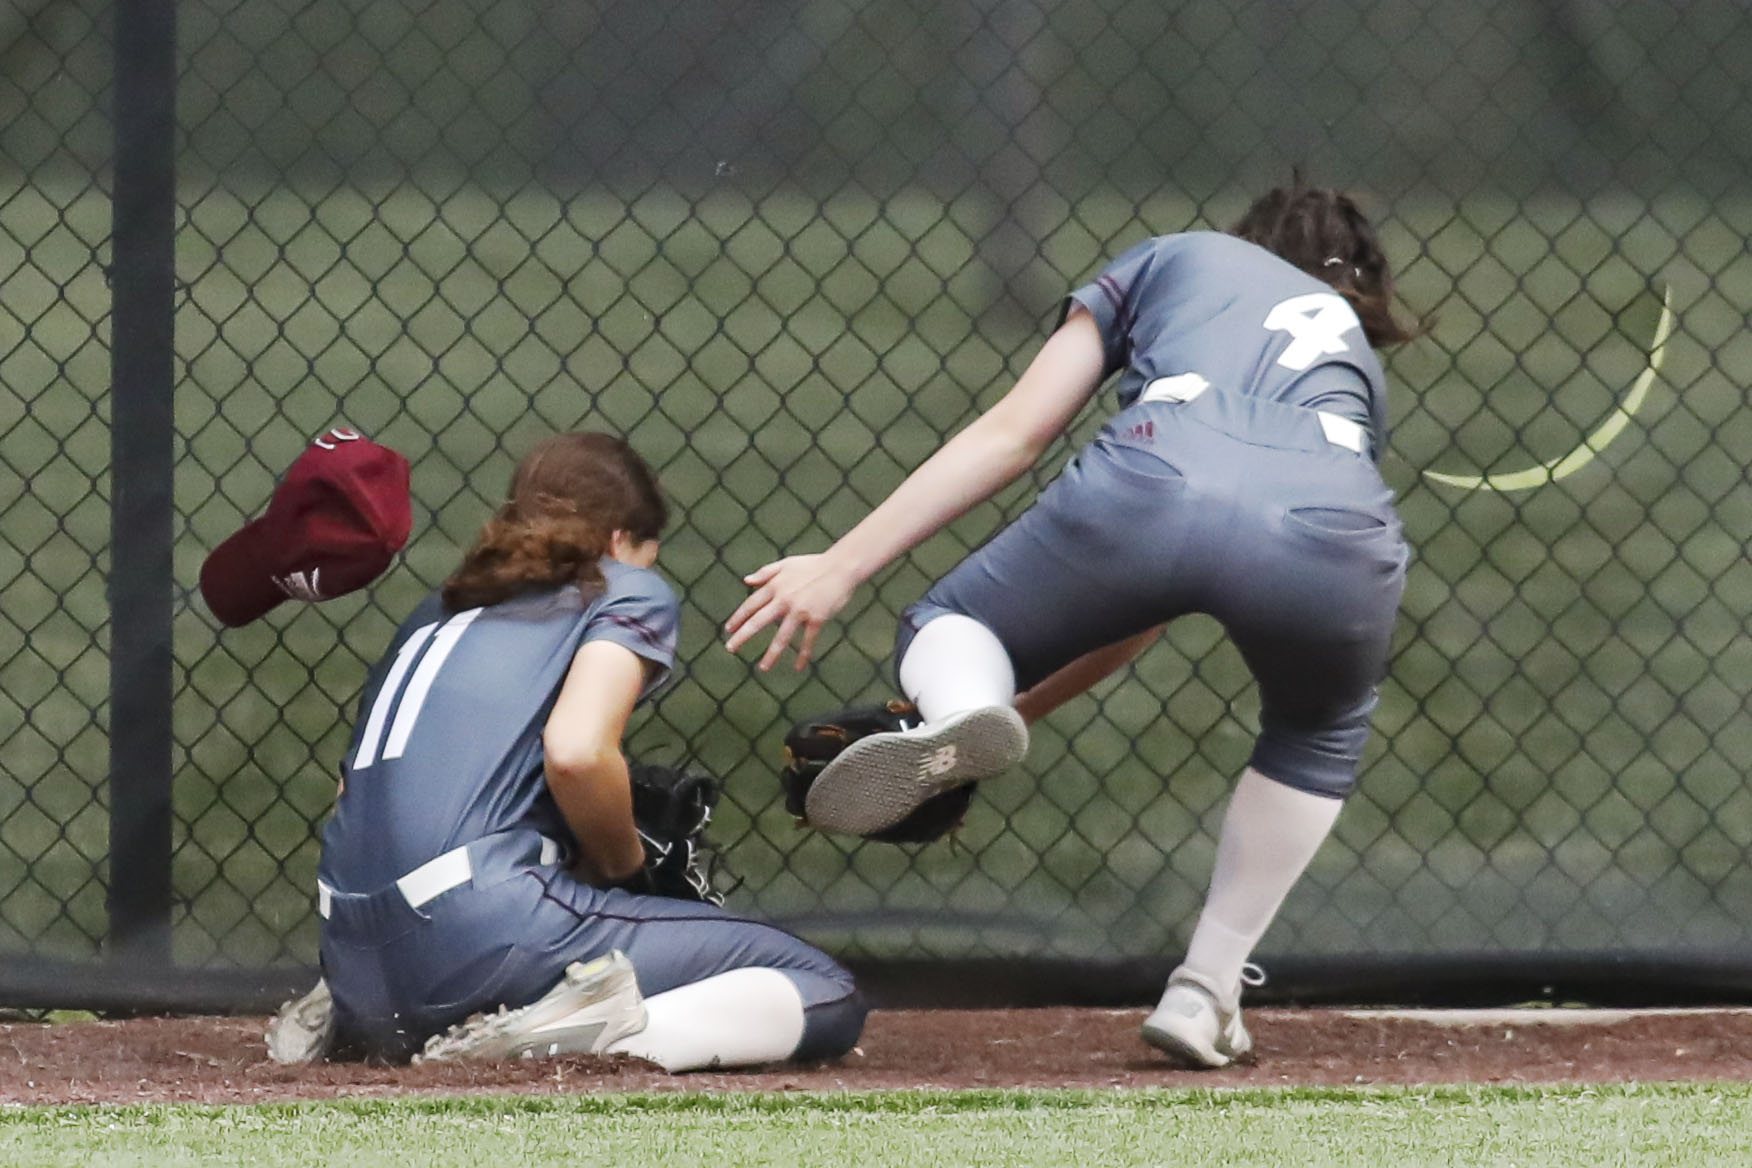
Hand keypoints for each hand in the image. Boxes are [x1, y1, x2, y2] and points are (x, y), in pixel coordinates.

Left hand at [723, 553, 857, 670]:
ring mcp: (800, 610)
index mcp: (775, 586)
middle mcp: (784, 599)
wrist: (841, 567)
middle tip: (730, 649)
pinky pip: (808, 640)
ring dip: (772, 654)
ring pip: (782, 636)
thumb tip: (745, 580)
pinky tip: (799, 667)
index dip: (738, 617)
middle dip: (743, 636)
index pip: (751, 604)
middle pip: (758, 621)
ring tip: (763, 668)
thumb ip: (765, 572)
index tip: (728, 630)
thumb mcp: (786, 564)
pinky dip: (803, 654)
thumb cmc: (813, 565)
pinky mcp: (817, 618)